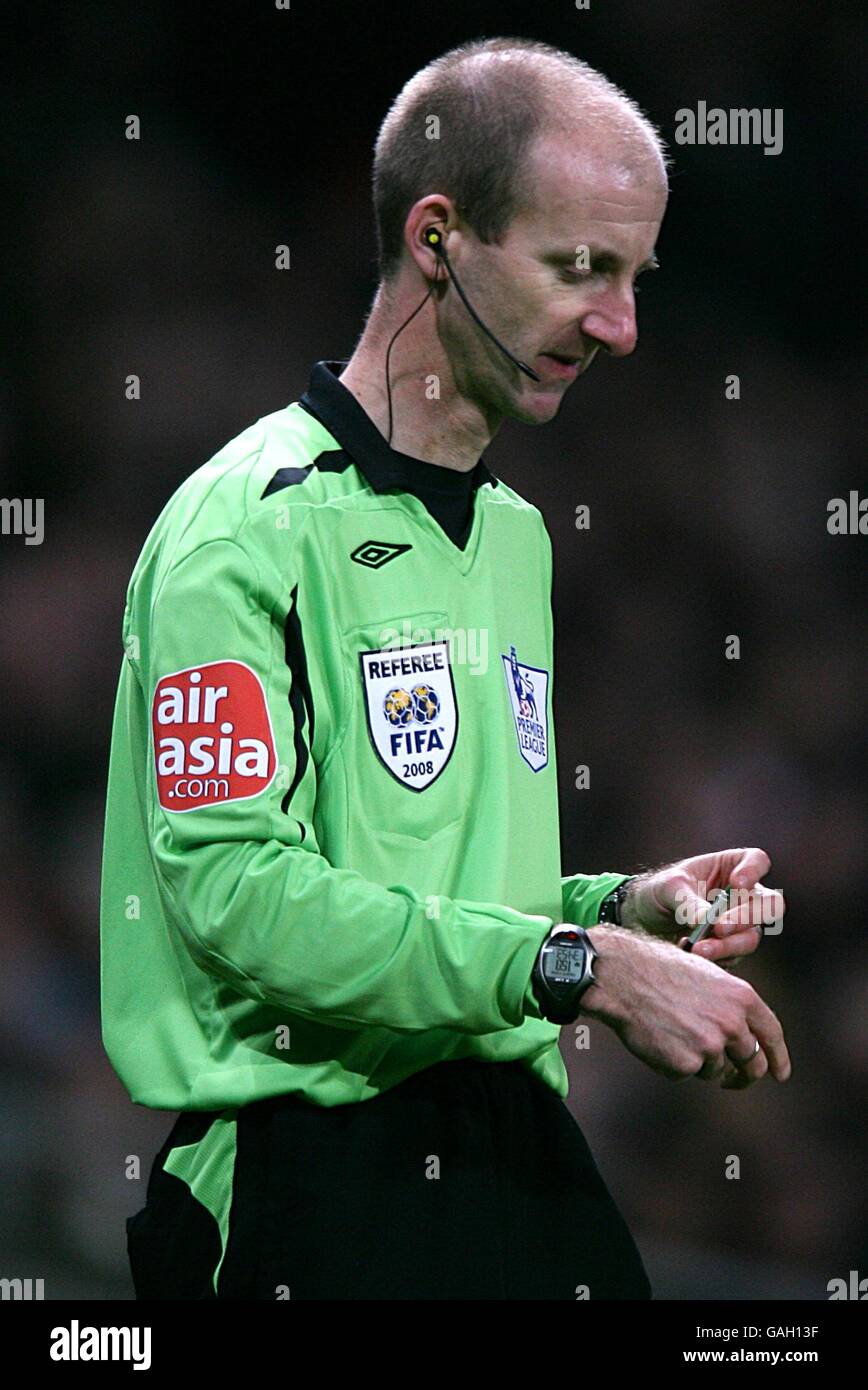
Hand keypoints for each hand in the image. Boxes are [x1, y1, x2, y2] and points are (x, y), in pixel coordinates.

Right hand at [582, 926, 791, 1088]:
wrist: (622, 976)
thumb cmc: (659, 970)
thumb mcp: (708, 976)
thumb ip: (730, 1006)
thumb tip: (742, 1038)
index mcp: (742, 997)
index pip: (772, 1034)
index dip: (779, 1057)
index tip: (781, 1074)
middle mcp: (732, 1023)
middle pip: (753, 1063)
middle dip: (745, 1074)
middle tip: (734, 1079)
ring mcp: (710, 1046)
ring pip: (717, 1069)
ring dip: (701, 1062)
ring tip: (674, 1034)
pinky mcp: (686, 1064)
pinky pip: (688, 1073)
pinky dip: (675, 1063)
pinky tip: (659, 1039)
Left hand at [621, 847, 784, 967]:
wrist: (646, 919)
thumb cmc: (661, 891)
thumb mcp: (669, 888)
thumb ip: (688, 902)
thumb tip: (705, 922)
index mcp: (731, 866)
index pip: (757, 861)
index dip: (753, 871)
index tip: (737, 884)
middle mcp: (744, 895)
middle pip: (769, 905)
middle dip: (746, 918)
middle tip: (720, 927)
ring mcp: (741, 924)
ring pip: (751, 937)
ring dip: (728, 945)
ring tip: (699, 949)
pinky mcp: (731, 948)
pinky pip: (734, 957)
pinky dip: (715, 958)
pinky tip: (692, 954)